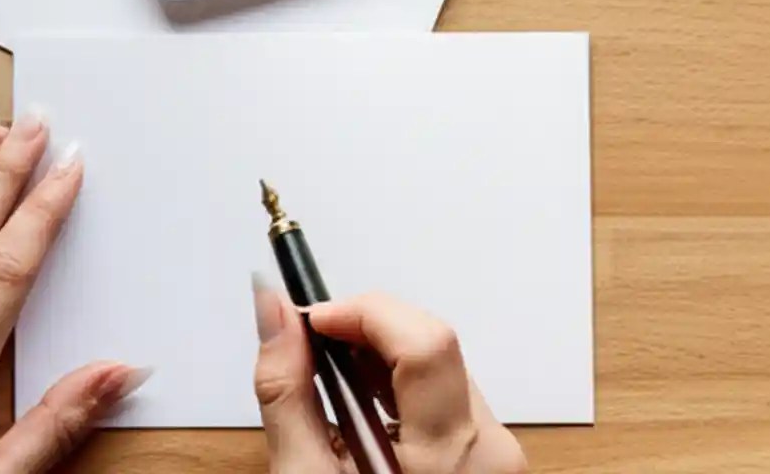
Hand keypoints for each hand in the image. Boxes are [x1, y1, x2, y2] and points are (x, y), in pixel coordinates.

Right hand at [253, 285, 527, 473]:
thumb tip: (272, 312)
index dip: (362, 311)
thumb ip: (286, 392)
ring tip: (327, 397)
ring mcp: (497, 459)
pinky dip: (397, 393)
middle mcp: (492, 451)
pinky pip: (446, 401)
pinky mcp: (490, 464)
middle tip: (306, 349)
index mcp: (453, 457)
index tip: (308, 320)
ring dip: (376, 363)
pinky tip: (360, 422)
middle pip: (431, 345)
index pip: (425, 340)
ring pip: (437, 370)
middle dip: (362, 332)